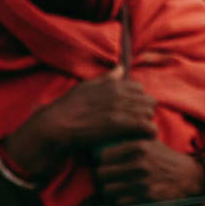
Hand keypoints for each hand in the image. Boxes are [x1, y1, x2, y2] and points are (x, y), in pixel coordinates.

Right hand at [6, 68, 156, 176]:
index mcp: (113, 84)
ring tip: (140, 133)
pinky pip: (146, 126)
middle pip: (148, 100)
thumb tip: (121, 67)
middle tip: (138, 124)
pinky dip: (148, 131)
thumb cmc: (67, 108)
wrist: (55, 126)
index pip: (139, 89)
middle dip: (146, 111)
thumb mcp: (86, 87)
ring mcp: (120, 108)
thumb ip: (106, 78)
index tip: (132, 112)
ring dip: (147, 122)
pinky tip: (145, 138)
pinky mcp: (120, 124)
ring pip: (149, 113)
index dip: (137, 101)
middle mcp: (120, 93)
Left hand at [94, 139, 204, 205]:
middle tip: (107, 175)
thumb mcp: (150, 140)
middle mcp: (139, 163)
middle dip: (103, 175)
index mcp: (139, 146)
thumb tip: (108, 128)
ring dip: (109, 188)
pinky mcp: (146, 197)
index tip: (106, 161)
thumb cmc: (163, 156)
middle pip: (102, 173)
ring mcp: (142, 181)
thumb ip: (131, 133)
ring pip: (107, 189)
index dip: (102, 159)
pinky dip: (119, 198)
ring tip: (114, 185)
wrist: (187, 175)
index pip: (103, 155)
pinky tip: (125, 193)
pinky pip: (119, 201)